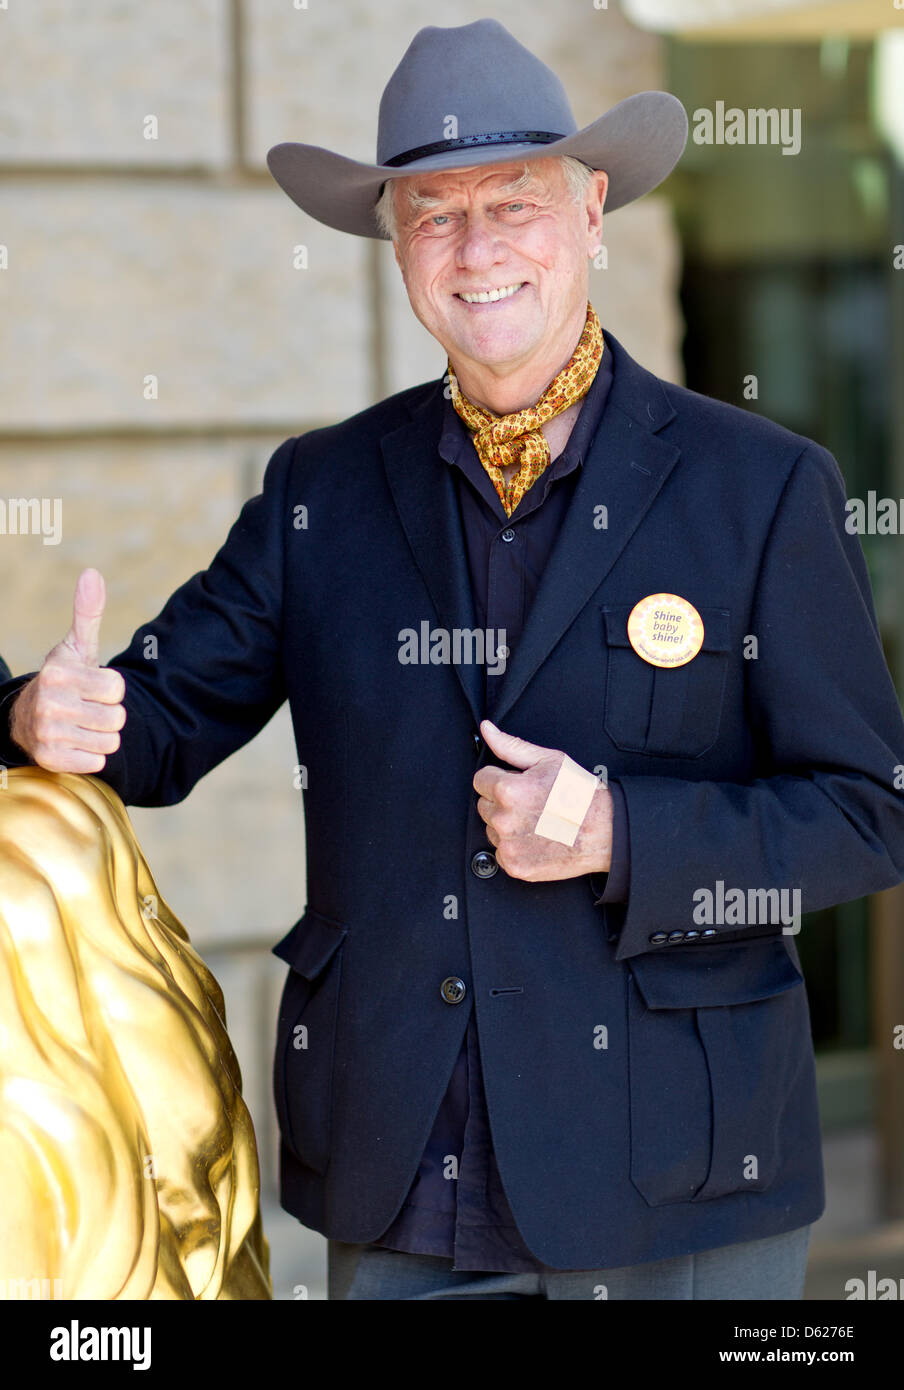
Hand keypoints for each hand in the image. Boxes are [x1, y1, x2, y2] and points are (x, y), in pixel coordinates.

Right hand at [9, 568, 125, 772]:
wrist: (31, 719)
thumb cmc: (65, 680)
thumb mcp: (76, 647)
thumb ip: (87, 613)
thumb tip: (92, 574)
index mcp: (60, 673)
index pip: (117, 688)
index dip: (111, 689)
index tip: (92, 687)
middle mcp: (50, 701)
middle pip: (117, 716)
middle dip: (109, 714)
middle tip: (88, 709)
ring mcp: (48, 732)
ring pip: (110, 740)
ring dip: (102, 735)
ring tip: (83, 725)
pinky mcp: (50, 759)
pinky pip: (97, 761)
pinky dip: (92, 755)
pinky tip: (75, 743)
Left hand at [473, 719, 611, 880]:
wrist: (606, 832)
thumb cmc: (581, 795)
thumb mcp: (549, 760)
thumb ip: (511, 745)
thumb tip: (487, 729)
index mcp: (508, 791)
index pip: (481, 780)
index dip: (500, 779)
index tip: (519, 784)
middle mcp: (504, 820)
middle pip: (484, 805)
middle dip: (502, 802)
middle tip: (532, 803)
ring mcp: (509, 846)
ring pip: (491, 829)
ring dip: (507, 825)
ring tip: (536, 821)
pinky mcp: (515, 866)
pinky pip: (501, 852)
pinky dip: (514, 847)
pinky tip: (536, 839)